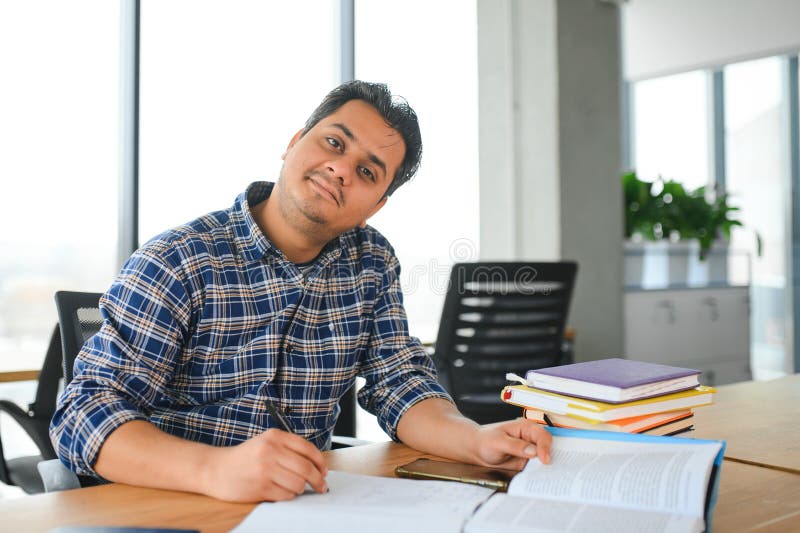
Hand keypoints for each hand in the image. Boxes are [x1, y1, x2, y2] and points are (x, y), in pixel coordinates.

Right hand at [203, 428, 327, 501]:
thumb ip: (289, 449)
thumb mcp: (266, 443)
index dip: (321, 462)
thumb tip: (317, 464)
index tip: (324, 471)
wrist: (215, 469)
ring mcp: (265, 469)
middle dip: (318, 480)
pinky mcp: (260, 487)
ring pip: (298, 484)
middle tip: (321, 486)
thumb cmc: (244, 457)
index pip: (308, 449)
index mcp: (275, 436)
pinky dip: (288, 496)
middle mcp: (271, 451)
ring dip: (301, 489)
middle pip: (306, 468)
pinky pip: (286, 495)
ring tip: (295, 487)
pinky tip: (282, 491)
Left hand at [471, 418, 551, 470]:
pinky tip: (539, 479)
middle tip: (551, 469)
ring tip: (548, 476)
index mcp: (525, 427)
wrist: (477, 450)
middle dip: (551, 457)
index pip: (542, 436)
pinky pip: (536, 467)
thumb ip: (515, 446)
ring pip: (544, 458)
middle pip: (548, 446)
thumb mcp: (498, 442)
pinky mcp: (527, 461)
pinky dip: (539, 473)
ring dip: (546, 467)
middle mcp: (530, 438)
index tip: (545, 459)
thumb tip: (532, 451)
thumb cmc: (485, 440)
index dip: (545, 447)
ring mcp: (530, 450)